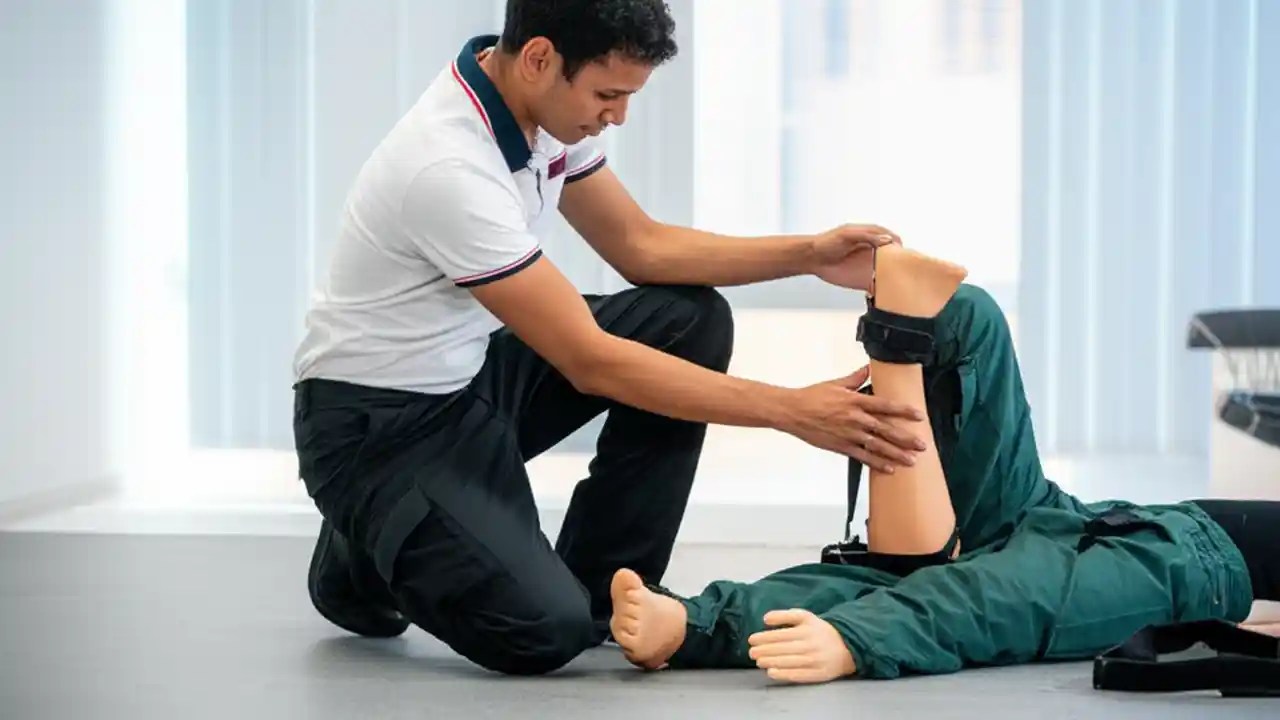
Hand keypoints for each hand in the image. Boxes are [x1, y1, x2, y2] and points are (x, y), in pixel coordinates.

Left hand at [747, 609, 856, 683]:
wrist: (846, 646)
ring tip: (758, 661)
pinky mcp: (817, 674)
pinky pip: (798, 675)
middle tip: (751, 652)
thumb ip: (785, 615)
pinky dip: (783, 674)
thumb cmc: (820, 631)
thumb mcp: (805, 617)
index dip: (763, 638)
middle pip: (782, 649)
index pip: (780, 635)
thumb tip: (765, 619)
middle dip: (764, 651)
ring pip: (788, 662)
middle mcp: (809, 645)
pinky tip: (771, 672)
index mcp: (805, 630)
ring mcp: (814, 661)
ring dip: (770, 662)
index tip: (752, 640)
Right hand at [779, 366, 926, 470]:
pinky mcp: (840, 446)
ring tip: (911, 460)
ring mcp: (848, 434)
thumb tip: (868, 369)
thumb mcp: (835, 383)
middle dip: (905, 438)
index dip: (903, 411)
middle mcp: (855, 418)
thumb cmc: (811, 397)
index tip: (919, 416)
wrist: (792, 411)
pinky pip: (861, 456)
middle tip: (922, 445)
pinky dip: (875, 463)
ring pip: (877, 446)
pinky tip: (888, 468)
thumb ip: (855, 378)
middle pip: (885, 429)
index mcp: (855, 401)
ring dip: (895, 454)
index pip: (885, 406)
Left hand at [810, 224, 901, 290]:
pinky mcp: (863, 278)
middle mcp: (873, 250)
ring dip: (894, 276)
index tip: (903, 252)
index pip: (891, 239)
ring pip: (888, 271)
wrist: (812, 258)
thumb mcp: (846, 234)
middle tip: (905, 269)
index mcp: (870, 235)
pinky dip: (883, 288)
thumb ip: (866, 236)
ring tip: (900, 282)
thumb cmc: (826, 243)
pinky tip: (886, 291)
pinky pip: (877, 284)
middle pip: (894, 256)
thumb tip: (887, 240)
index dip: (899, 245)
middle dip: (901, 262)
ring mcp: (869, 265)